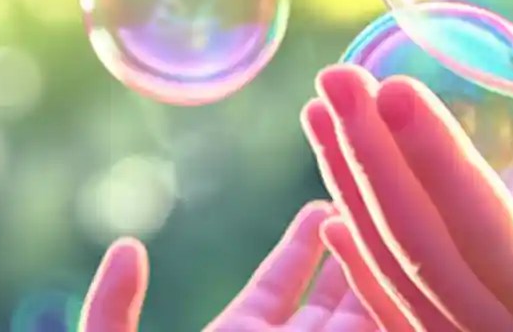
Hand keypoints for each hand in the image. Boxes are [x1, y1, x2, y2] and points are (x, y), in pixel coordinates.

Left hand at [79, 202, 377, 331]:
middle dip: (356, 242)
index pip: (277, 287)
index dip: (300, 245)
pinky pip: (378, 329)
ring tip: (402, 212)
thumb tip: (128, 248)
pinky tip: (399, 257)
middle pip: (331, 295)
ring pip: (364, 310)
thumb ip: (110, 309)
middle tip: (377, 194)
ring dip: (384, 261)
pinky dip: (389, 295)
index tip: (320, 202)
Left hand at [302, 65, 512, 331]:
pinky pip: (407, 323)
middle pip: (425, 251)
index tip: (390, 86)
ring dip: (357, 194)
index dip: (435, 161)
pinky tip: (335, 220)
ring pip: (405, 279)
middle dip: (373, 158)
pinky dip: (367, 270)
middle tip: (335, 75)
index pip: (487, 238)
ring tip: (324, 116)